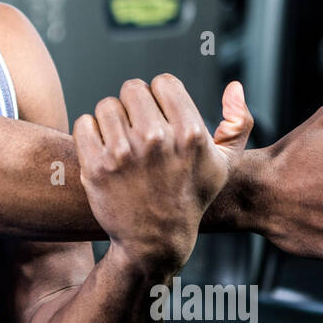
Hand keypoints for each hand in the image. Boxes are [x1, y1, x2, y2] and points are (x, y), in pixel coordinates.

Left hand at [73, 74, 250, 273]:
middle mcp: (156, 140)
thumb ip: (237, 124)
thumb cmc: (190, 196)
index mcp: (190, 133)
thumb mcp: (224, 164)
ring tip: (121, 141)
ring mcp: (123, 154)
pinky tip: (104, 150)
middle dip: (134, 106)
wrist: (155, 240)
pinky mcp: (96, 166)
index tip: (159, 116)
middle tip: (137, 128)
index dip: (160, 97)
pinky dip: (90, 133)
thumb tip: (235, 85)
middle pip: (132, 89)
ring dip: (112, 120)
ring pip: (106, 105)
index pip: (163, 82)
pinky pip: (84, 124)